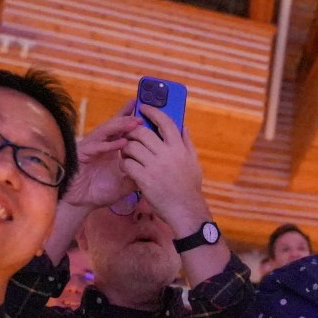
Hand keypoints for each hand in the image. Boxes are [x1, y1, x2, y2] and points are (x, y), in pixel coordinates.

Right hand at [64, 112, 142, 209]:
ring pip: (106, 132)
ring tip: (134, 123)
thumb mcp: (125, 184)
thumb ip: (137, 176)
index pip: (122, 130)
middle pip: (114, 127)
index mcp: (111, 149)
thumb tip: (156, 172)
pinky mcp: (81, 154)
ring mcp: (91, 147)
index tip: (144, 111)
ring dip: (120, 127)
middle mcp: (101, 145)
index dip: (130, 118)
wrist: (81, 202)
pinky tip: (121, 143)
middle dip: (127, 119)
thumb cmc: (100, 191)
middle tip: (142, 115)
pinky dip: (109, 145)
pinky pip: (96, 146)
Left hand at [121, 105, 211, 235]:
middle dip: (132, 132)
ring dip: (126, 148)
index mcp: (179, 148)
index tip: (143, 107)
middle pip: (142, 132)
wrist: (185, 211)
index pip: (165, 121)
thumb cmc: (189, 188)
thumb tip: (183, 126)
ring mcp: (154, 166)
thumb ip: (187, 143)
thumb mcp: (193, 163)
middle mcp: (167, 154)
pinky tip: (127, 168)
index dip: (153, 111)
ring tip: (128, 153)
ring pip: (131, 146)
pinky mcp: (144, 179)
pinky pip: (127, 163)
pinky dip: (124, 164)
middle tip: (130, 135)